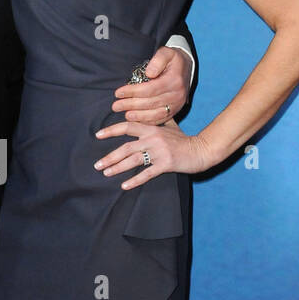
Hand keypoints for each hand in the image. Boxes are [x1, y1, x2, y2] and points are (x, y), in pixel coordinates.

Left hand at [94, 119, 211, 188]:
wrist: (201, 150)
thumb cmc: (184, 139)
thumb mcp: (170, 126)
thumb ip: (156, 121)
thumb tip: (145, 113)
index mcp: (152, 128)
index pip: (127, 126)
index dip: (111, 130)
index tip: (97, 135)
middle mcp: (153, 138)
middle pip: (126, 147)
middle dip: (110, 156)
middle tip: (97, 165)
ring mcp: (159, 152)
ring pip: (133, 160)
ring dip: (118, 167)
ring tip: (106, 173)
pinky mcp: (166, 164)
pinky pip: (147, 174)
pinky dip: (135, 180)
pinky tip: (124, 186)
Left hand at [111, 45, 192, 123]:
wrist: (186, 68)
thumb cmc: (172, 60)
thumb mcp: (167, 53)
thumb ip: (158, 60)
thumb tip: (149, 74)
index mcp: (174, 81)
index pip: (149, 89)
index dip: (132, 92)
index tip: (118, 93)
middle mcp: (177, 95)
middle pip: (150, 103)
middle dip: (131, 105)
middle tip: (115, 106)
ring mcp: (176, 105)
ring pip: (155, 114)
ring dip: (138, 116)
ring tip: (125, 115)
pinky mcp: (175, 111)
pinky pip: (160, 119)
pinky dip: (147, 122)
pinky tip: (136, 121)